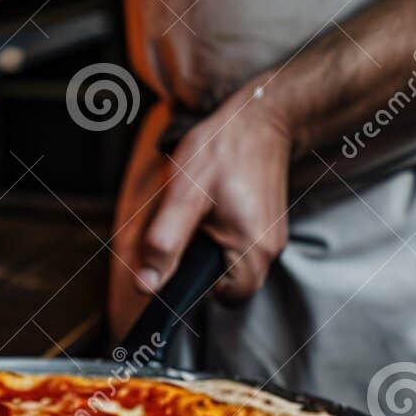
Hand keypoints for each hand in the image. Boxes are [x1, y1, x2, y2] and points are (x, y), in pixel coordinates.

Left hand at [135, 87, 294, 303]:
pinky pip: (239, 242)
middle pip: (228, 281)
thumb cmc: (223, 151)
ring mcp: (271, 236)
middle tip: (187, 225)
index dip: (197, 285)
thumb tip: (145, 286)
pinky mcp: (266, 222)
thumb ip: (163, 245)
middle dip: (200, 260)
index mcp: (252, 252)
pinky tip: (211, 204)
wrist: (260, 116)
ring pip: (232, 260)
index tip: (181, 257)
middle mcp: (269, 250)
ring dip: (209, 244)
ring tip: (199, 211)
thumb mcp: (183, 197)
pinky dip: (220, 231)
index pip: (225, 299)